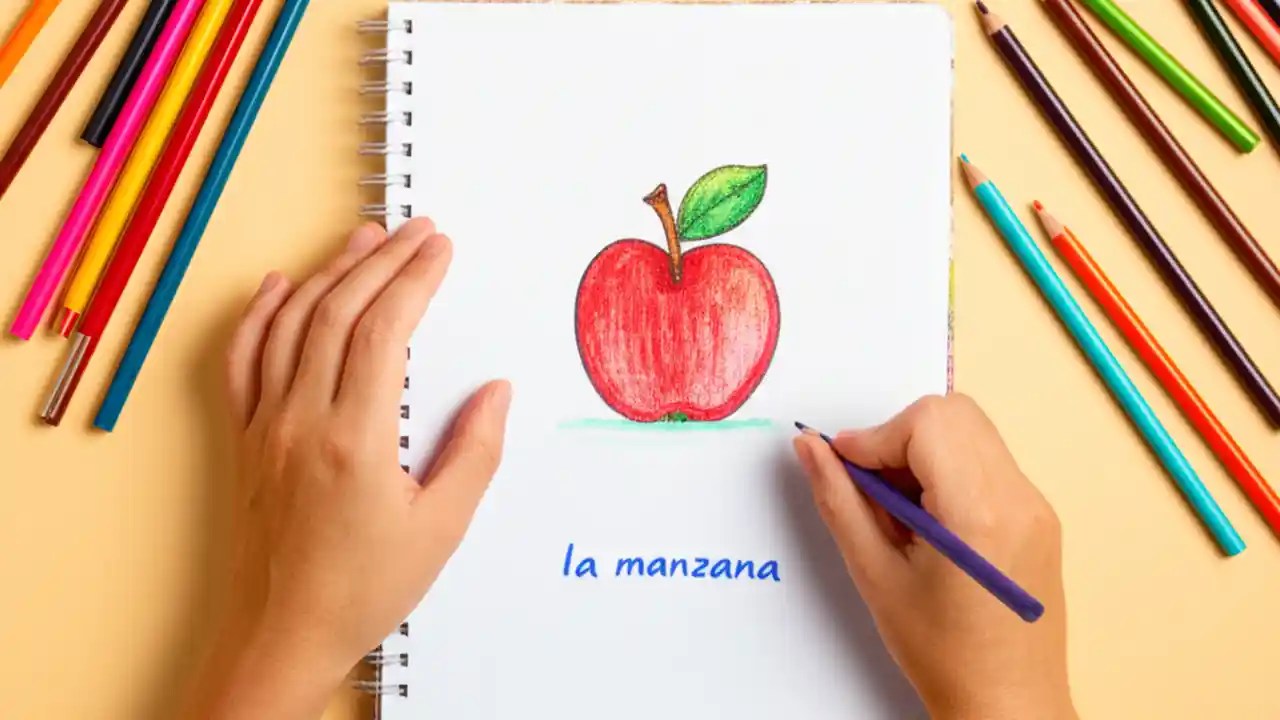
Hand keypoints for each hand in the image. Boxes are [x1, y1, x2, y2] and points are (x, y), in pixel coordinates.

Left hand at [191, 219, 511, 718]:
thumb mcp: (441, 528)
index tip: (441, 250)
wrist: (283, 635)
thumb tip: (496, 392)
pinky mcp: (245, 440)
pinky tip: (279, 286)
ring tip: (364, 239)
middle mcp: (301, 420)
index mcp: (354, 439)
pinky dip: (259, 316)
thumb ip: (474, 454)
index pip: (383, 330)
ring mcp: (265, 426)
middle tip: (416, 231)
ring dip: (329, 274)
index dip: (414, 280)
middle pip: (337, 313)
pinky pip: (242, 362)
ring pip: (290, 326)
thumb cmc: (363, 589)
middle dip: (382, 261)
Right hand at [793, 395, 1073, 719]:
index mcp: (980, 515)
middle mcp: (1019, 498)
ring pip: (971, 432)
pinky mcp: (1039, 514)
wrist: (1008, 703)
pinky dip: (948, 470)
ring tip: (900, 512)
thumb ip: (840, 501)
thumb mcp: (876, 576)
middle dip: (899, 437)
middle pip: (953, 414)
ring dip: (923, 452)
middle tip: (872, 489)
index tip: (844, 465)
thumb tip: (810, 447)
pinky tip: (929, 522)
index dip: (875, 436)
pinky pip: (988, 461)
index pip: (927, 423)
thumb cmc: (943, 654)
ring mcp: (1036, 504)